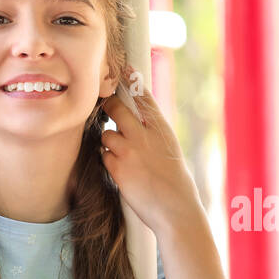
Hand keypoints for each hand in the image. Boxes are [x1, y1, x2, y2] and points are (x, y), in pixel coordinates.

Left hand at [99, 69, 205, 240]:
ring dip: (108, 141)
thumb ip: (153, 134)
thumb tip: (137, 121)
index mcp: (161, 129)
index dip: (131, 81)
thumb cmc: (175, 182)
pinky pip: (103, 156)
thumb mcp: (169, 150)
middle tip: (105, 108)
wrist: (175, 209)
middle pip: (116, 109)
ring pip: (106, 134)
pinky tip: (118, 169)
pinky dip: (107, 160)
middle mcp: (144, 136)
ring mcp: (129, 152)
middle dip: (108, 107)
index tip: (123, 69)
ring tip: (120, 153)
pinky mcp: (118, 169)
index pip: (144, 98)